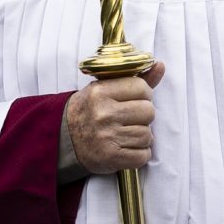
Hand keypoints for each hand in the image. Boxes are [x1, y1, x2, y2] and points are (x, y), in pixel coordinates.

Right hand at [64, 60, 165, 174]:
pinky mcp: (111, 157)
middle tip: (130, 119)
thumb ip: (134, 79)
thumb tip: (160, 66)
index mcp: (100, 92)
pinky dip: (140, 154)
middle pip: (149, 111)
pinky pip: (143, 155)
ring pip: (147, 135)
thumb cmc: (88, 111)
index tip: (134, 101)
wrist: (63, 139)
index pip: (141, 88)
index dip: (143, 95)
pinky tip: (127, 148)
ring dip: (141, 137)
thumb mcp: (104, 89)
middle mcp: (103, 113)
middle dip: (143, 117)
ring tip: (126, 134)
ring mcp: (107, 136)